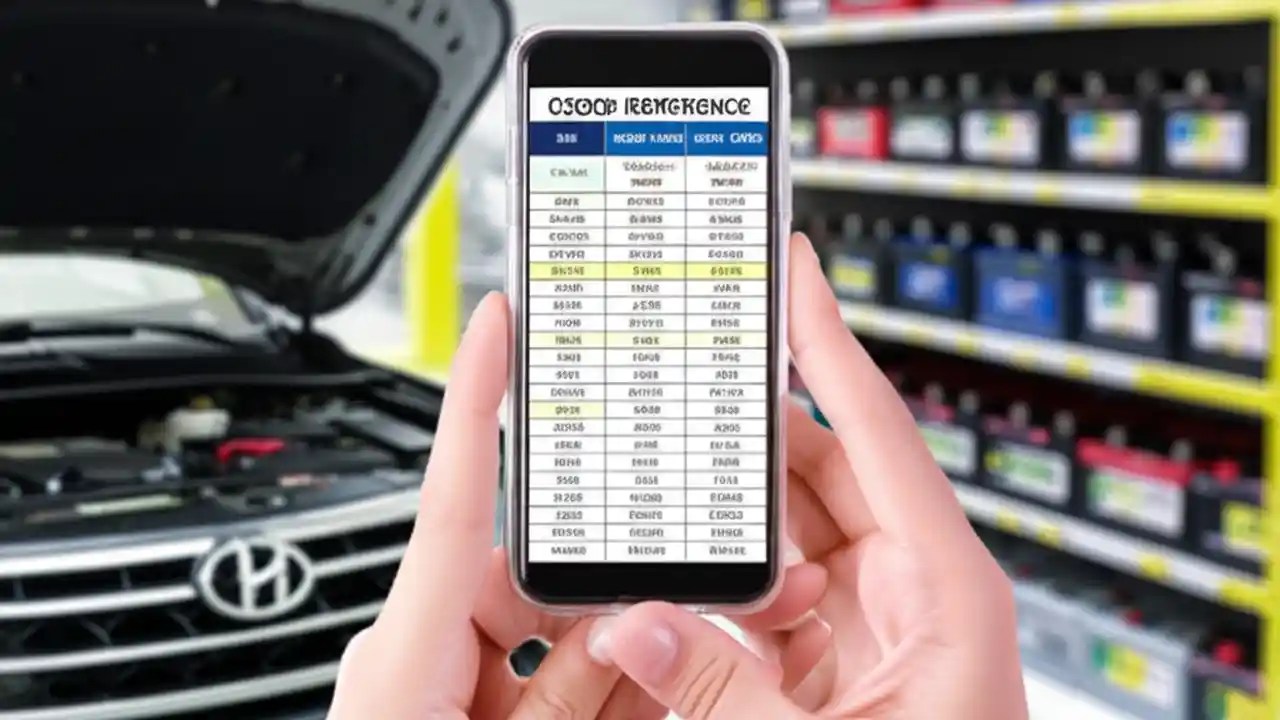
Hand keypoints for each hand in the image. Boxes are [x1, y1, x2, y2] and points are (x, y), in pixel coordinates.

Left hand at [327, 292, 830, 718]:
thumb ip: (564, 698)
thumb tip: (630, 633)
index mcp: (407, 651)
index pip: (453, 498)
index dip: (477, 398)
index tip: (500, 319)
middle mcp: (428, 655)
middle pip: (538, 582)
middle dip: (620, 590)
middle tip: (702, 596)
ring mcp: (456, 688)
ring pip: (565, 643)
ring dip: (627, 659)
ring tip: (697, 662)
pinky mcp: (481, 711)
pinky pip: (559, 682)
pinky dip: (610, 689)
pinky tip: (662, 697)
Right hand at [585, 234, 1027, 718]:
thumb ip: (725, 692)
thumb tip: (641, 625)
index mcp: (945, 594)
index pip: (877, 434)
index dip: (829, 343)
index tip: (794, 272)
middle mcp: (913, 597)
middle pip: (824, 474)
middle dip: (750, 436)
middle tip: (691, 381)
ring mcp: (873, 632)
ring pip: (790, 538)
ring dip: (728, 524)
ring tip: (665, 485)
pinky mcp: (836, 672)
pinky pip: (770, 603)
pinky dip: (721, 593)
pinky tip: (676, 594)